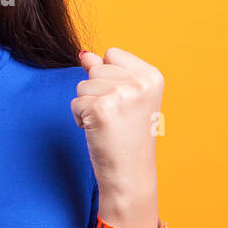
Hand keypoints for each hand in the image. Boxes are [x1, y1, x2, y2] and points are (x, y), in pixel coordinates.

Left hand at [71, 48, 163, 205]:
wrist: (130, 173)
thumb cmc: (128, 137)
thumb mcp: (125, 98)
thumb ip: (106, 71)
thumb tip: (84, 54)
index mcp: (152, 76)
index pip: (112, 54)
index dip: (108, 77)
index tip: (123, 102)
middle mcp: (140, 83)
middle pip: (95, 68)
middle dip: (96, 92)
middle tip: (115, 117)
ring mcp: (121, 94)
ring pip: (82, 85)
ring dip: (87, 106)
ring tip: (107, 125)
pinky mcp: (101, 109)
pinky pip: (75, 103)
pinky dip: (80, 119)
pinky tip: (98, 132)